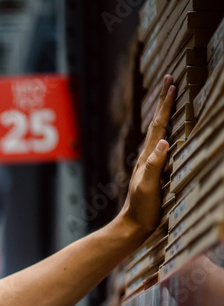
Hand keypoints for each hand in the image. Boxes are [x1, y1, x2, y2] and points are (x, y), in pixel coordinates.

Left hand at [116, 74, 175, 238]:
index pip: (158, 125)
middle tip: (170, 79)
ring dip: (165, 113)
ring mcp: (150, 163)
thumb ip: (155, 164)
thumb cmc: (142, 208)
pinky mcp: (154, 171)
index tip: (172, 84)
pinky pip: (161, 144)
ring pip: (159, 131)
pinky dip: (167, 131)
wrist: (133, 225)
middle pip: (157, 123)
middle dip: (164, 101)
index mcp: (147, 156)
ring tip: (170, 97)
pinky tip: (169, 131)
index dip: (165, 105)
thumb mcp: (148, 185)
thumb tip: (163, 141)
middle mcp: (148, 156)